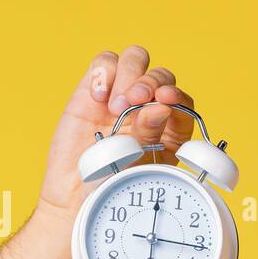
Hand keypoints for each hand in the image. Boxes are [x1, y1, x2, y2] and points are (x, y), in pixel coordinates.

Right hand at [36, 45, 194, 222]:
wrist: (74, 198)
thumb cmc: (113, 189)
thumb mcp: (136, 167)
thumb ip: (149, 136)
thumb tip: (160, 107)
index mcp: (170, 132)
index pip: (183, 102)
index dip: (176, 96)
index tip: (165, 101)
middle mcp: (148, 110)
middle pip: (162, 75)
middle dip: (150, 83)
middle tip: (132, 102)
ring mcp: (121, 97)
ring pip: (136, 59)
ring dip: (129, 75)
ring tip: (113, 107)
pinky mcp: (94, 90)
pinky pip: (105, 62)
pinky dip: (103, 72)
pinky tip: (97, 98)